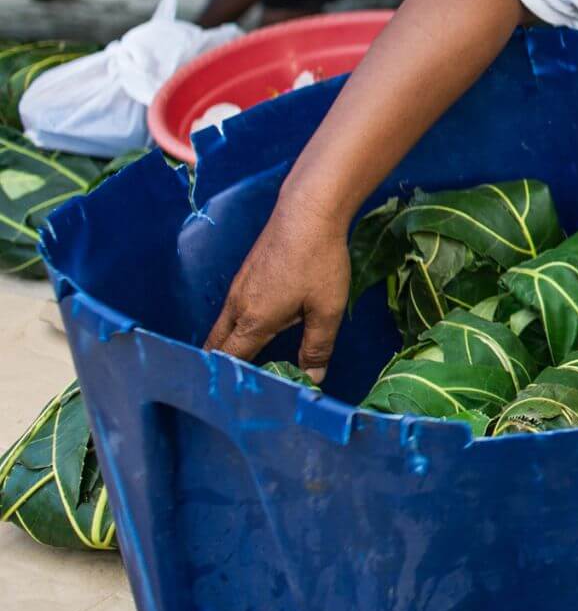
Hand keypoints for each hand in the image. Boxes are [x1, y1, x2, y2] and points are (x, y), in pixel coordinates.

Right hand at [203, 190, 352, 381]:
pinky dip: (238, 326)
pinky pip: (234, 309)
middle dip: (223, 367)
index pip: (229, 361)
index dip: (231, 382)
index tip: (236, 400)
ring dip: (231, 345)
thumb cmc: (318, 261)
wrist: (307, 210)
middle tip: (236, 387)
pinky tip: (259, 328)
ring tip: (248, 365)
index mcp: (253, 320)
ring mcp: (238, 287)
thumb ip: (317, 347)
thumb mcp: (326, 309)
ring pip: (224, 326)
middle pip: (218, 345)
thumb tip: (311, 379)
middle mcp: (236, 306)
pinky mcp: (246, 274)